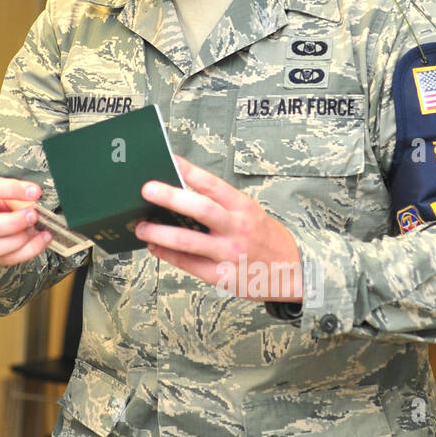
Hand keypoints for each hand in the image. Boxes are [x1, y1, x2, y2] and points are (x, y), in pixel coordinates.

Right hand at [0, 176, 51, 266]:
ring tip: (35, 229)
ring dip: (18, 241)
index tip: (34, 192)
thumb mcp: (0, 191)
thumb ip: (15, 197)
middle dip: (12, 223)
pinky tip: (40, 240)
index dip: (12, 190)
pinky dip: (27, 251)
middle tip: (33, 216)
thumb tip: (33, 208)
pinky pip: (3, 259)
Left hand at [135, 156, 302, 302]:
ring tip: (141, 227)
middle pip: (200, 209)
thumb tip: (183, 193)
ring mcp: (229, 254)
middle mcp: (237, 229)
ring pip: (188, 241)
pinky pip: (189, 265)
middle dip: (170, 197)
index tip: (168, 160)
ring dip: (159, 233)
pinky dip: (168, 255)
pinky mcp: (223, 276)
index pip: (213, 185)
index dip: (189, 171)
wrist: (295, 273)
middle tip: (146, 189)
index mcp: (244, 208)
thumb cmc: (267, 239)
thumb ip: (222, 206)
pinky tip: (155, 248)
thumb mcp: (252, 214)